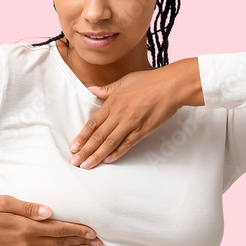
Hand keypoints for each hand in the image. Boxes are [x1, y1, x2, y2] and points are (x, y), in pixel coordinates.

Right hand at [0, 196, 102, 245]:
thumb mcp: (5, 202)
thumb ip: (28, 208)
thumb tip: (48, 212)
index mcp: (26, 228)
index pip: (59, 229)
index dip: (78, 230)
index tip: (93, 231)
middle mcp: (28, 244)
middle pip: (61, 243)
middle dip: (82, 243)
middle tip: (100, 244)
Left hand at [69, 61, 193, 169]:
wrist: (172, 85)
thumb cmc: (150, 80)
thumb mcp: (125, 80)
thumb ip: (107, 89)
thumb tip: (92, 90)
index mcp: (113, 102)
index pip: (93, 123)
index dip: (82, 136)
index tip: (73, 147)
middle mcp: (119, 114)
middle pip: (98, 136)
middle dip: (85, 151)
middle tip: (75, 161)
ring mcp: (131, 123)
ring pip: (110, 143)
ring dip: (97, 155)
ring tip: (86, 165)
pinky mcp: (143, 130)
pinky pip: (127, 144)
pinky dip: (117, 153)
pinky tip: (107, 160)